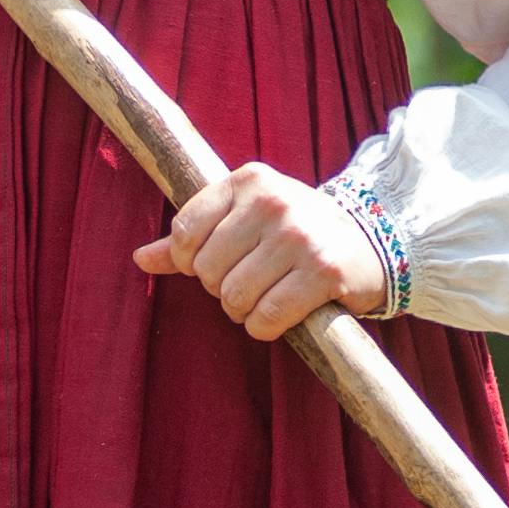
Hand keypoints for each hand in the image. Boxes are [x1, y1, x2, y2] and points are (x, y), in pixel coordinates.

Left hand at [133, 161, 389, 339]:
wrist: (368, 243)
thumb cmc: (293, 232)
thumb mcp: (244, 219)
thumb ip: (192, 237)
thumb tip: (140, 258)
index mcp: (249, 180)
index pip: (185, 230)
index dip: (187, 261)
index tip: (209, 266)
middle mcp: (273, 202)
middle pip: (206, 269)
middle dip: (219, 288)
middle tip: (245, 284)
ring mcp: (300, 236)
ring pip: (235, 296)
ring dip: (242, 311)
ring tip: (261, 300)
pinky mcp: (324, 271)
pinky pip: (268, 316)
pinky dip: (264, 328)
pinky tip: (277, 318)